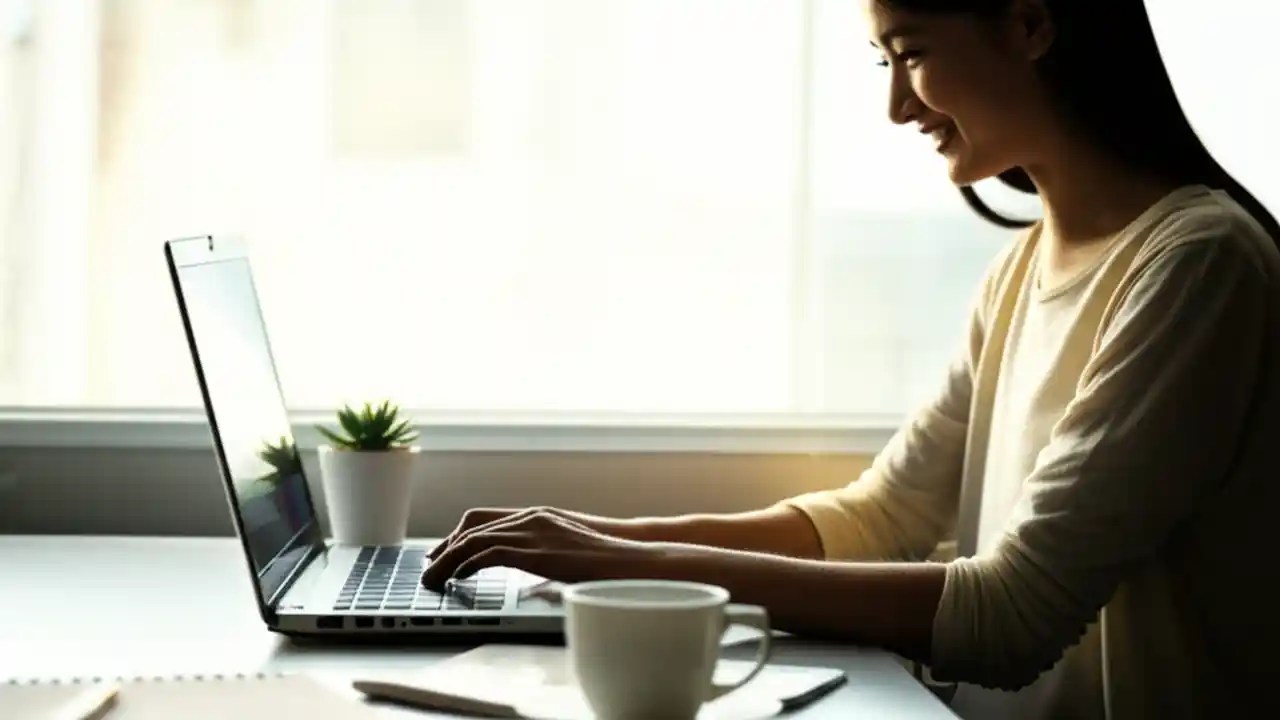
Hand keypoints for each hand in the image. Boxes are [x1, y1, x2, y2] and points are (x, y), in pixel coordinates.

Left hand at [420, 508, 658, 590]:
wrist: (628, 555)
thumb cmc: (603, 558)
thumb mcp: (566, 550)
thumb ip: (543, 552)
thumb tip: (530, 569)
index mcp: (536, 515)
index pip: (483, 519)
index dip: (457, 535)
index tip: (443, 553)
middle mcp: (529, 518)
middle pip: (472, 527)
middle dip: (445, 548)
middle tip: (430, 568)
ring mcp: (531, 531)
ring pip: (474, 540)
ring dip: (448, 560)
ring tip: (434, 578)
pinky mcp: (533, 551)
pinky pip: (487, 554)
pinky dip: (466, 565)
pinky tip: (458, 578)